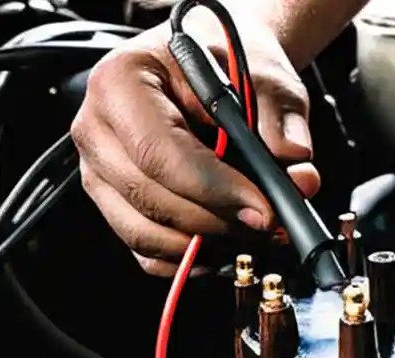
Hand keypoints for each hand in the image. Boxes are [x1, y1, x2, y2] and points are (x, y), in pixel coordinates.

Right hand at [70, 7, 319, 275]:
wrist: (207, 66)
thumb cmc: (224, 64)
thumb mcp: (261, 76)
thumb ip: (281, 121)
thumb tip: (297, 170)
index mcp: (120, 82)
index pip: (160, 152)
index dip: (215, 190)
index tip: (262, 209)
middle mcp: (96, 128)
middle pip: (150, 198)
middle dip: (216, 222)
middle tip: (266, 224)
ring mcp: (97, 170)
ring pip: (144, 231)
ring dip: (203, 244)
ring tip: (250, 231)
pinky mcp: (111, 202)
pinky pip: (143, 249)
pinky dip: (184, 258)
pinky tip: (220, 245)